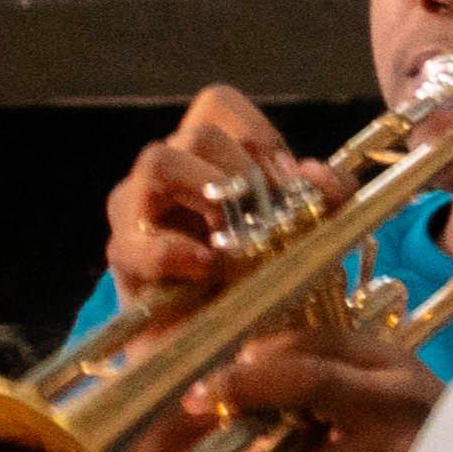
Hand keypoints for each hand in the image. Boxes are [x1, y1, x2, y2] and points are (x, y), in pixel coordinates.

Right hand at [108, 84, 306, 317]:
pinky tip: (206, 267)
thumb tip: (319, 175)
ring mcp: (136, 209)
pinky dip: (175, 252)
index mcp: (208, 156)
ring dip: (210, 194)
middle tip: (269, 217)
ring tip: (234, 237)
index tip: (289, 181)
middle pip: (196, 135)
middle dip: (244, 172)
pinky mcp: (125, 256)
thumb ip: (327, 199)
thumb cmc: (262, 278)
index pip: (218, 105)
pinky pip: (135, 239)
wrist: (225, 346)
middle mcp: (168, 171)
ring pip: (159, 162)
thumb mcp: (310, 233)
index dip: (258, 135)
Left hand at [185, 335, 445, 451]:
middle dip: (247, 423)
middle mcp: (392, 425)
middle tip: (223, 423)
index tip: (203, 389)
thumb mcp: (386, 367)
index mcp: (392, 377)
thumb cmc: (418, 414)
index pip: (310, 370)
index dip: (248, 378)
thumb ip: (324, 349)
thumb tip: (248, 355)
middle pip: (294, 426)